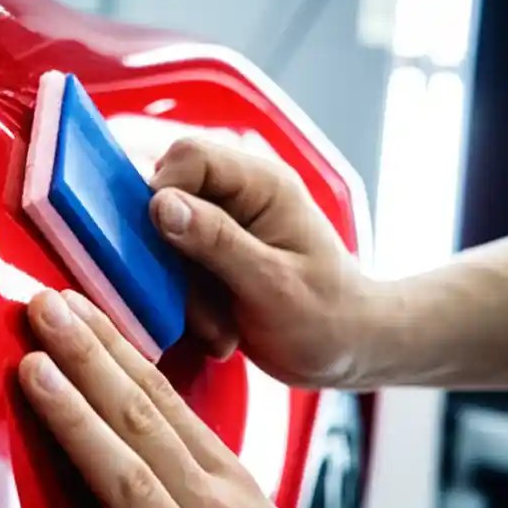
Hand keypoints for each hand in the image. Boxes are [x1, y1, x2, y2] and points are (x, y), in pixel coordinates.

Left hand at [19, 289, 368, 507]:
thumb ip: (199, 470)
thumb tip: (148, 418)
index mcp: (228, 484)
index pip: (162, 400)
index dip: (115, 348)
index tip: (78, 306)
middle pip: (140, 423)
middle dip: (89, 360)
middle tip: (45, 311)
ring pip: (128, 486)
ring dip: (78, 426)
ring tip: (36, 376)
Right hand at [149, 139, 384, 387]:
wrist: (347, 350)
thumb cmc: (325, 318)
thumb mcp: (271, 283)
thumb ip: (216, 241)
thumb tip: (160, 205)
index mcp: (263, 185)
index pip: (189, 157)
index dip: (163, 194)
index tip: (164, 250)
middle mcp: (241, 197)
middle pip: (167, 198)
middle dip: (169, 257)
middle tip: (199, 304)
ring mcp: (224, 229)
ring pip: (165, 244)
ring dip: (182, 293)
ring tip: (221, 327)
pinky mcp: (213, 260)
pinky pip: (175, 272)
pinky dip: (189, 306)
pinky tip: (222, 329)